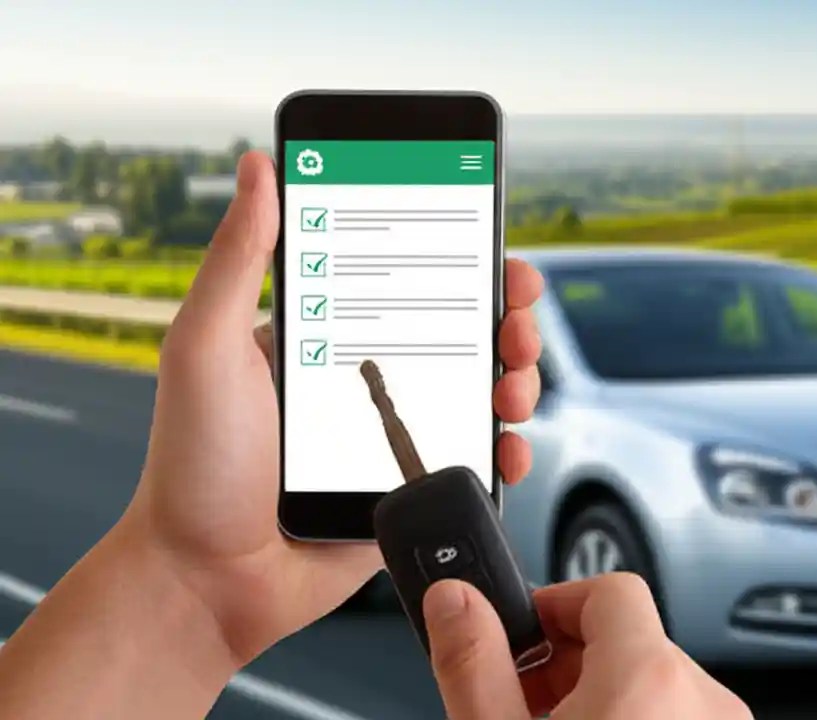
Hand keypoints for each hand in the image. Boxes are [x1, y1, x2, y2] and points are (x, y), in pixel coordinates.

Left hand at [121, 151, 543, 665]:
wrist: (207, 580)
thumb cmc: (193, 464)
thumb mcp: (204, 347)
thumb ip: (236, 259)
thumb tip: (258, 166)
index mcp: (327, 335)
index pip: (408, 278)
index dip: (462, 255)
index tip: (494, 244)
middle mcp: (369, 378)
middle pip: (463, 330)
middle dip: (508, 315)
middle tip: (516, 317)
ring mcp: (396, 435)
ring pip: (483, 391)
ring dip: (520, 376)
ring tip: (514, 385)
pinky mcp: (413, 488)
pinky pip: (476, 461)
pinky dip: (508, 449)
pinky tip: (506, 445)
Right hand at [423, 574, 751, 718]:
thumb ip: (472, 664)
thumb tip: (453, 602)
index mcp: (649, 680)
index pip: (610, 588)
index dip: (556, 606)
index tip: (522, 638)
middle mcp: (705, 701)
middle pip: (632, 637)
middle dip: (572, 662)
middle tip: (526, 704)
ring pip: (656, 681)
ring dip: (605, 697)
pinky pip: (681, 716)